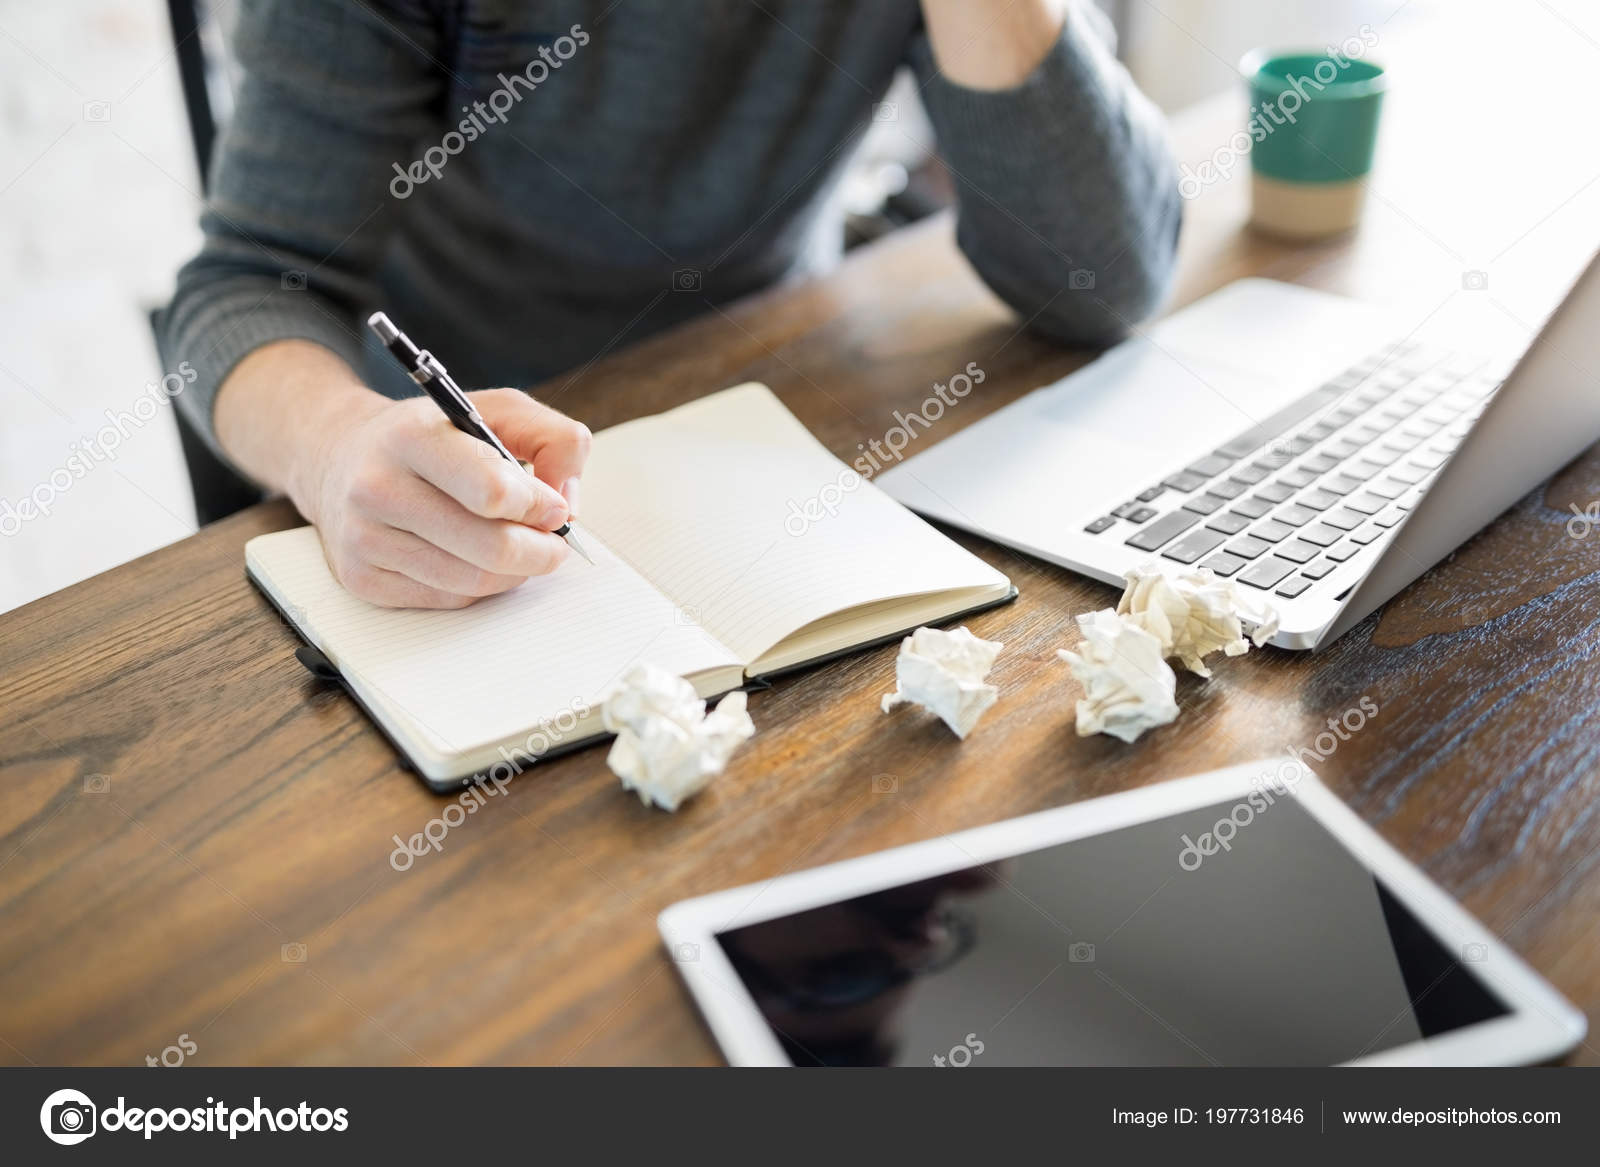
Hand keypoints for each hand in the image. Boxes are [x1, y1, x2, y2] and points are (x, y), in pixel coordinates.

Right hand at [293, 387, 591, 607]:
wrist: (339, 458)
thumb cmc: (432, 435)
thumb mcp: (495, 411)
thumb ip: (552, 439)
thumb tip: (566, 501)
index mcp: (412, 436)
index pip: (493, 492)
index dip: (539, 506)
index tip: (555, 506)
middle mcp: (377, 487)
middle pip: (490, 548)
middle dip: (540, 551)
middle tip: (554, 543)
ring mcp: (364, 538)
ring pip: (473, 582)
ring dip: (514, 572)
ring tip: (521, 549)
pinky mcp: (361, 579)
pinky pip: (448, 600)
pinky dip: (479, 586)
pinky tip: (477, 559)